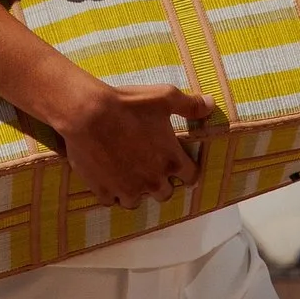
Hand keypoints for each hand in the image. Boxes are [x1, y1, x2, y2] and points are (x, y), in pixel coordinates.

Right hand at [51, 81, 212, 209]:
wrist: (88, 114)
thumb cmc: (128, 104)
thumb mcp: (165, 97)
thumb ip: (190, 105)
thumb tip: (211, 105)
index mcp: (171, 161)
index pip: (190, 177)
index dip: (186, 170)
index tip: (179, 165)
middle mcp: (152, 181)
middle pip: (164, 194)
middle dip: (160, 183)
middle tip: (150, 167)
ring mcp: (127, 189)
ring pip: (136, 201)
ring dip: (135, 190)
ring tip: (128, 175)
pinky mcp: (104, 191)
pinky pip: (111, 200)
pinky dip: (111, 191)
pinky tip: (108, 178)